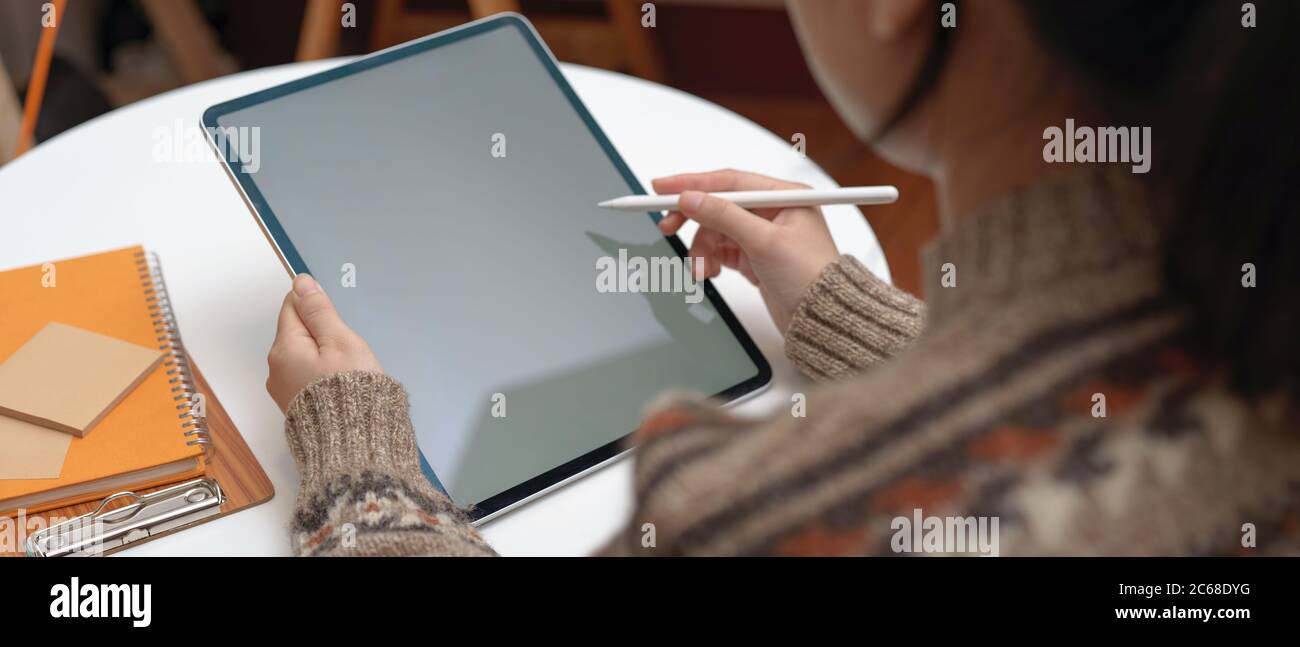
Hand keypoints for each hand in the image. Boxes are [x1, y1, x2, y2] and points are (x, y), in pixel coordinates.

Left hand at [266, 274, 382, 411]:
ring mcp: (283, 390)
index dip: (317, 307)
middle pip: (298, 333)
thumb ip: (319, 311)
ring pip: (303, 356)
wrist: (352, 444)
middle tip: (347, 352)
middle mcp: (275, 368)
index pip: (292, 306)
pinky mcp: (294, 406)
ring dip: (324, 357)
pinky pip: (306, 378)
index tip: (336, 323)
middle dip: (323, 335)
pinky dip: (322, 377)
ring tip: (346, 372)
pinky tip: (340, 388)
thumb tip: (301, 283)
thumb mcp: (340, 342)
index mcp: (284, 348)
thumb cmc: (350, 392)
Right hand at [655, 169, 839, 331]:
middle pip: (719, 205)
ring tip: (701, 269)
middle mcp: (774, 212)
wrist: (823, 321)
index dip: (693, 183)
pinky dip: (710, 260)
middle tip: (667, 226)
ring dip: (702, 249)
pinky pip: (721, 250)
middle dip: (694, 219)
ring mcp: (763, 235)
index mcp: (784, 196)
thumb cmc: (811, 279)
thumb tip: (690, 198)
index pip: (729, 181)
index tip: (662, 187)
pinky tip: (710, 273)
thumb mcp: (764, 242)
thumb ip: (724, 216)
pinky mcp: (756, 257)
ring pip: (716, 232)